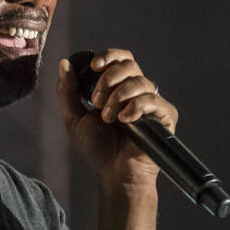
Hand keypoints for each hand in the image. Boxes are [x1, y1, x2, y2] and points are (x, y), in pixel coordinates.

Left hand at [57, 48, 177, 183]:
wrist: (113, 173)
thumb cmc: (97, 149)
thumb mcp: (74, 118)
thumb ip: (67, 92)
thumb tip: (65, 64)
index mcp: (117, 87)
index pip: (120, 59)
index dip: (109, 56)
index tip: (94, 66)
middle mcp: (136, 91)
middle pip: (130, 65)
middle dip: (109, 79)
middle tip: (97, 101)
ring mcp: (151, 103)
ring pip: (140, 82)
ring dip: (118, 97)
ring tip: (109, 118)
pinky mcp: (164, 116)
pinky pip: (152, 100)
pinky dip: (135, 107)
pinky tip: (125, 121)